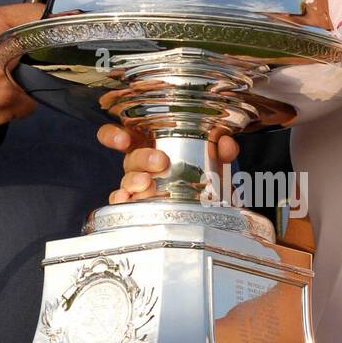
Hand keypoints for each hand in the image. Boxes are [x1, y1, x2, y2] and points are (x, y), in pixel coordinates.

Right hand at [96, 123, 238, 202]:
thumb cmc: (201, 175)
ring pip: (127, 181)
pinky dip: (122, 201)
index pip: (125, 135)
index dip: (115, 136)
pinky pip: (124, 204)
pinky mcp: (139, 207)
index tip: (123, 140)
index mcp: (151, 146)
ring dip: (134, 180)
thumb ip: (221, 150)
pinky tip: (126, 200)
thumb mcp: (213, 161)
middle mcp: (140, 164)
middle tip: (160, 161)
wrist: (211, 207)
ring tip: (146, 183)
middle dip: (142, 158)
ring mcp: (138, 186)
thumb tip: (226, 143)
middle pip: (130, 158)